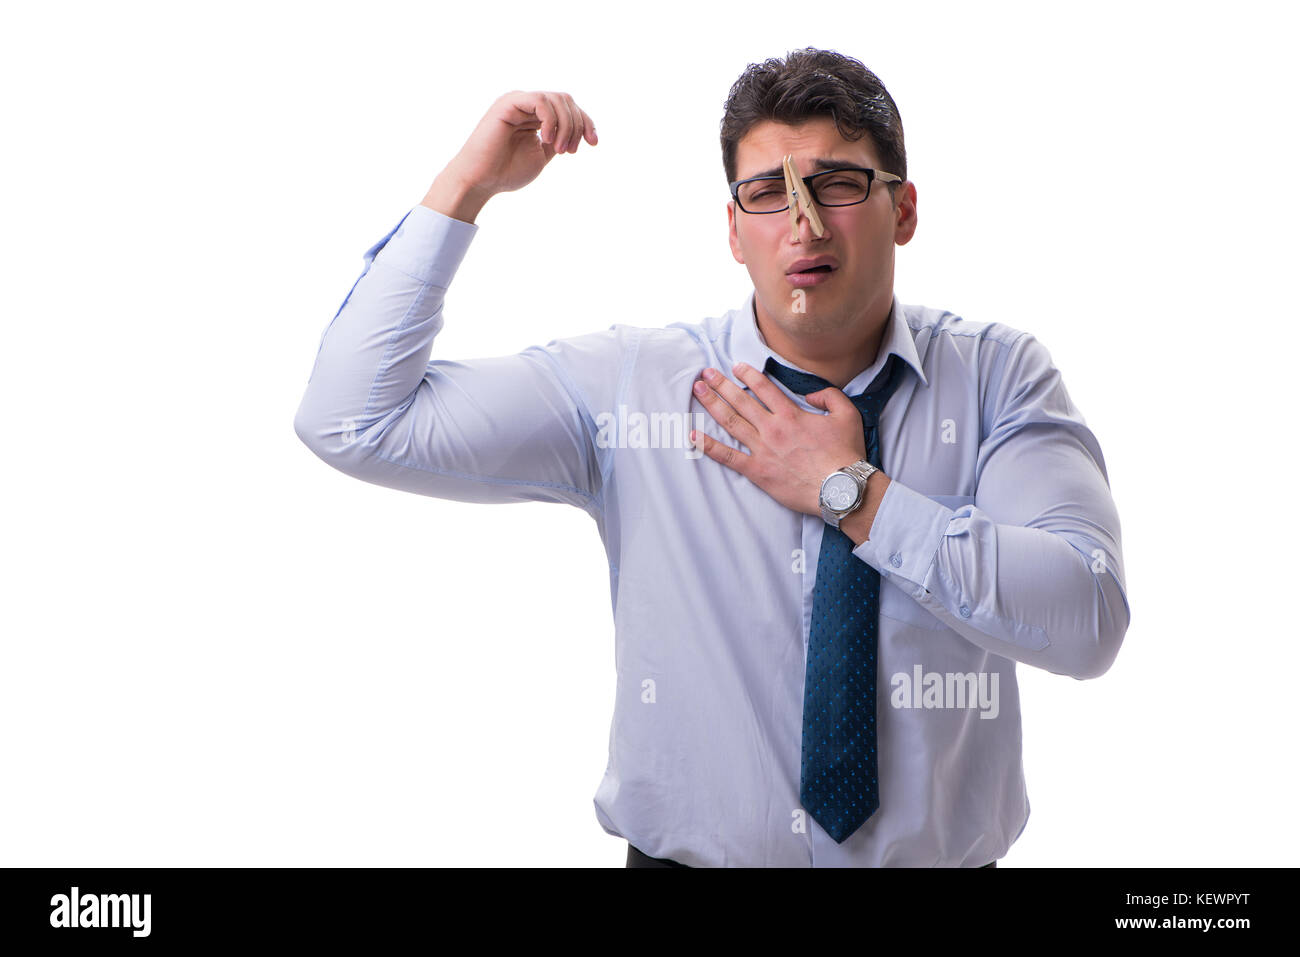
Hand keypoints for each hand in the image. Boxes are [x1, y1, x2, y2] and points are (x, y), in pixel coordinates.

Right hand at [440, 90, 597, 199]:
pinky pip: (540, 101)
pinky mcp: (509, 103)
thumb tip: (578, 130)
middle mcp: (527, 105)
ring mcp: (518, 102)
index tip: (593, 143)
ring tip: (559, 149)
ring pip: (557, 99)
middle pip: (566, 100)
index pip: (569, 108)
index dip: (585, 123)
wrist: (480, 181)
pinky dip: (551, 120)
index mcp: (536, 116)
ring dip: (566, 126)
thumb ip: (558, 140)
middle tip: (569, 151)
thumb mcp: (542, 156)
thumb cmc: (506, 172)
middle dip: (577, 125)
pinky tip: (547, 140)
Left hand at [690, 362, 866, 515]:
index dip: (748, 375)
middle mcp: (772, 428)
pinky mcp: (757, 471)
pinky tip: (693, 435)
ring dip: (712, 405)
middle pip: (741, 401)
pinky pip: (728, 457)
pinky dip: (709, 446)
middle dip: (721, 385)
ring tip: (697, 391)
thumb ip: (829, 397)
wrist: (841, 488)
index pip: (764, 388)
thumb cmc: (845, 454)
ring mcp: (762, 450)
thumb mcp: (847, 415)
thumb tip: (810, 394)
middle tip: (705, 374)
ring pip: (731, 422)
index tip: (735, 367)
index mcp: (791, 414)